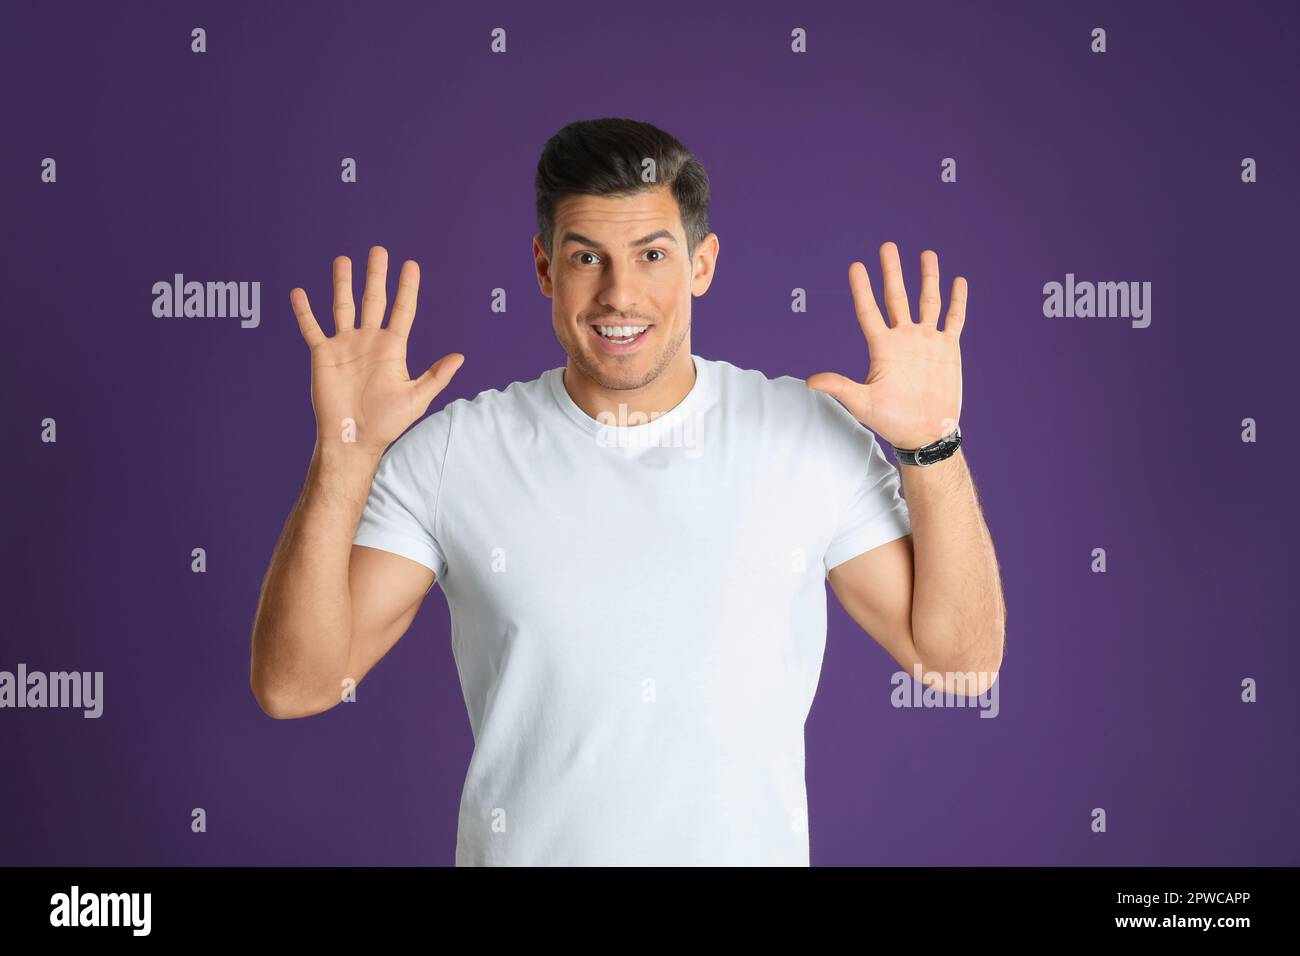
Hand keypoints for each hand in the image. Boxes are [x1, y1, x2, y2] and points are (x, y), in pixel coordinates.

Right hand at [290, 246, 463, 455]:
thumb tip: (460, 356)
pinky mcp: (323, 355)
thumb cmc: (387, 423)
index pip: (402, 310)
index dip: (407, 288)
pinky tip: (299, 292)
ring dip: (342, 283)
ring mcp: (345, 346)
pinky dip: (304, 311)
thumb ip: (437, 376)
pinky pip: (311, 328)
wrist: (354, 439)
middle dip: (376, 276)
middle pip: (373, 300)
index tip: (411, 265)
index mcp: (392, 348)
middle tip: (379, 251)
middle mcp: (368, 341)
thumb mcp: (417, 398)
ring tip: (343, 260)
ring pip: (343, 306)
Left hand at [806, 242, 964, 449]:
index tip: (856, 267)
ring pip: (928, 301)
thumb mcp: (863, 403)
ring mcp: (927, 341)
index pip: (869, 311)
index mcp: (882, 347)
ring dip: (927, 278)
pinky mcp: (948, 349)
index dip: (862, 289)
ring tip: (926, 254)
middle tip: (887, 246)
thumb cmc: (892, 421)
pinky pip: (954, 319)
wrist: (926, 432)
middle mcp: (904, 338)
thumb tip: (809, 382)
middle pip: (897, 297)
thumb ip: (840, 387)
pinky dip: (957, 301)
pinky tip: (958, 280)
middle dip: (892, 272)